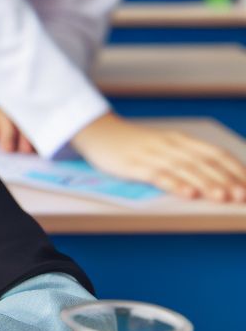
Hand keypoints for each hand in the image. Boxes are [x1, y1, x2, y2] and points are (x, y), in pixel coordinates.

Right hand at [72, 112, 245, 202]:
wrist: (98, 132)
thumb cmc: (135, 144)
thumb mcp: (164, 146)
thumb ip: (188, 158)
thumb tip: (218, 179)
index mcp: (181, 140)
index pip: (215, 154)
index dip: (235, 169)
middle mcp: (170, 145)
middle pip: (204, 162)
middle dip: (226, 180)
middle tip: (242, 197)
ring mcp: (152, 154)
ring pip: (185, 169)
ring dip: (206, 183)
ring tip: (223, 198)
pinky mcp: (134, 164)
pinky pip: (158, 175)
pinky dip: (174, 184)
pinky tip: (187, 193)